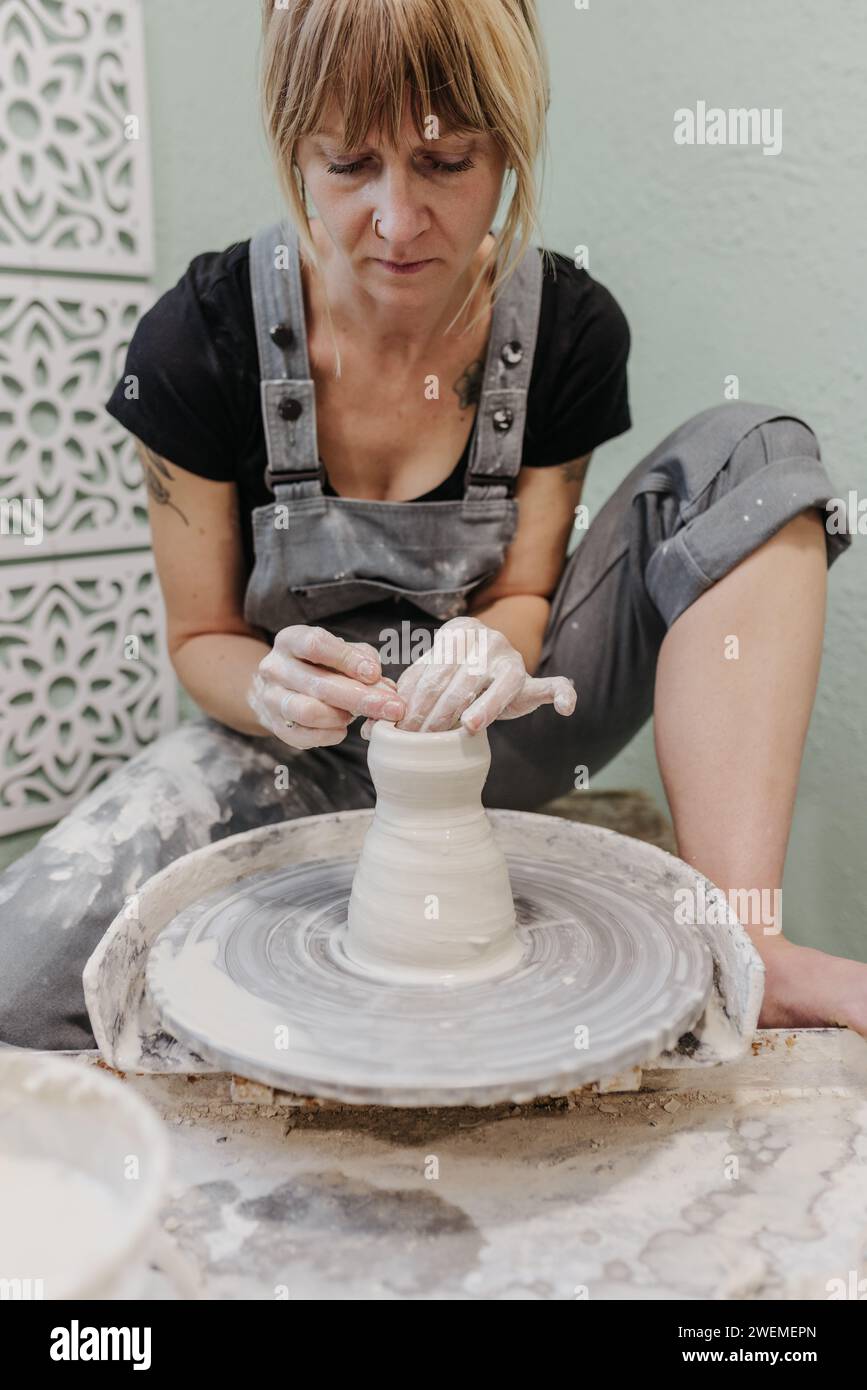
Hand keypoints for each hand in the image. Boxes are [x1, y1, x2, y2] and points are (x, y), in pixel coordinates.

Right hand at [247, 625, 404, 749]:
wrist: (280, 687)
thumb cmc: (319, 665)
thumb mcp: (340, 651)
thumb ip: (364, 662)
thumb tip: (386, 688)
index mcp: (290, 640)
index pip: (315, 645)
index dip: (347, 659)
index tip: (374, 674)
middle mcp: (274, 668)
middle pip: (318, 684)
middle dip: (361, 698)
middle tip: (394, 709)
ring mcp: (270, 698)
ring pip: (308, 712)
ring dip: (342, 716)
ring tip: (357, 716)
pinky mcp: (274, 725)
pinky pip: (303, 735)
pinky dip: (329, 734)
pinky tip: (342, 729)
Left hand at [361, 616, 575, 735]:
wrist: (486, 650)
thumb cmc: (450, 671)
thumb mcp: (427, 676)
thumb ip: (404, 697)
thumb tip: (369, 732)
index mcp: (455, 635)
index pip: (431, 673)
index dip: (415, 702)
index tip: (401, 729)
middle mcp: (486, 642)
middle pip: (461, 681)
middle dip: (440, 713)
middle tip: (424, 738)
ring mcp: (512, 659)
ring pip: (500, 685)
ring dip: (486, 707)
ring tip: (470, 727)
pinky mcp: (532, 679)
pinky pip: (553, 685)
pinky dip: (562, 695)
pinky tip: (567, 708)